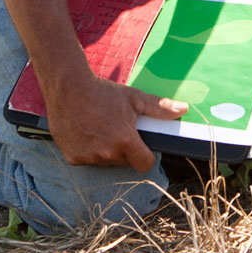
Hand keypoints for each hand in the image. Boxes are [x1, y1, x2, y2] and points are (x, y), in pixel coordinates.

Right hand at [45, 76, 186, 171]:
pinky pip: (87, 160)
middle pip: (124, 162)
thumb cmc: (103, 92)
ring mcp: (88, 157)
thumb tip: (184, 109)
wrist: (68, 88)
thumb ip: (159, 107)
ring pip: (105, 162)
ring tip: (100, 130)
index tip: (141, 146)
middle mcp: (107, 153)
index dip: (145, 156)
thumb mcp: (134, 98)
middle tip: (117, 130)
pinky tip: (86, 133)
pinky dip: (88, 151)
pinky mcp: (73, 158)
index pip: (144, 164)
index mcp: (125, 140)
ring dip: (106, 152)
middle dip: (124, 151)